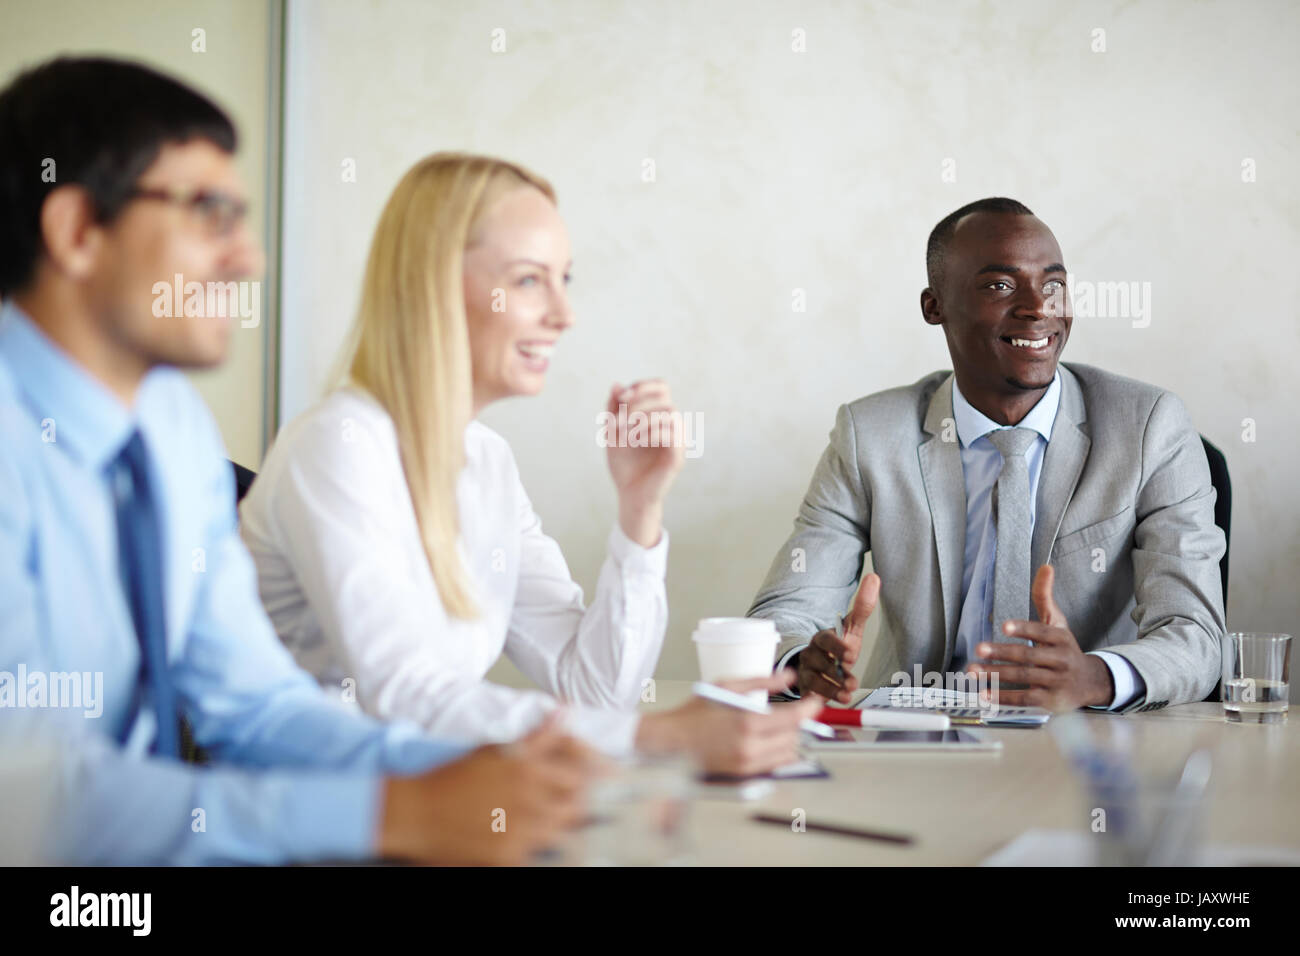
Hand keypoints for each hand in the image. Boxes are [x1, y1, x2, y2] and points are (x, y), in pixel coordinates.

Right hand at [377, 713, 596, 864]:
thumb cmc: (455, 776)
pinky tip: (525, 833)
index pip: (582, 776)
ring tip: (544, 816)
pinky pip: (539, 852)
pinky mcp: (508, 857)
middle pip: (577, 806)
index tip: (601, 777)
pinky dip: (538, 842)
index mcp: (528, 770)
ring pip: (562, 831)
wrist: (416, 812)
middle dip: (579, 801)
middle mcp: (528, 801)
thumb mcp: (497, 748)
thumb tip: (566, 709)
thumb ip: (539, 734)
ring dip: (560, 823)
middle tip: (569, 798)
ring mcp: (519, 832)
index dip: (593, 776)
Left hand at [603, 379, 685, 546]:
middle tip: (618, 421)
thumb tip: (616, 385)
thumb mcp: (612, 433)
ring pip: (670, 413)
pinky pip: (672, 435)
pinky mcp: (678, 457)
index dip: (644, 386)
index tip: (622, 397)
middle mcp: (673, 426)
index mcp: (659, 416)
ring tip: (626, 434)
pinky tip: (635, 441)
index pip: (662, 387)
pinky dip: (651, 433)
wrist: (629, 495)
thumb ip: (613, 410)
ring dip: (643, 419)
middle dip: (639, 405)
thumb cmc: (623, 464)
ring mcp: (678, 441)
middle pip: (665, 399)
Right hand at [636, 671, 820, 775]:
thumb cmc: (694, 713)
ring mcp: (747, 765)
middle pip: (793, 738)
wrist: (670, 742)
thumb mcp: (727, 687)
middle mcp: (750, 748)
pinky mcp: (743, 776)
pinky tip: (765, 742)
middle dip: (797, 723)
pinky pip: (773, 766)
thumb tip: (788, 676)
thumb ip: (761, 682)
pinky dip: (776, 753)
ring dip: (788, 739)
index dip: (810, 709)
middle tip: (792, 712)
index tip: (817, 702)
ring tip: (775, 727)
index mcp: (747, 723)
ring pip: (786, 754)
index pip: (793, 719)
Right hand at [796, 573, 880, 703]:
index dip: (837, 647)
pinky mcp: (806, 692)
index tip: (850, 655)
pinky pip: (808, 697)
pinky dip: (818, 702)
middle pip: (816, 661)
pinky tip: (829, 706)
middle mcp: (810, 655)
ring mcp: (806, 674)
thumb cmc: (837, 648)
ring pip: (812, 681)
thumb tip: (875, 578)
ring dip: (829, 689)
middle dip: (833, 671)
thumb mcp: (851, 629)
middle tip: (850, 679)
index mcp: (821, 639)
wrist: (820, 666)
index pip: (825, 639)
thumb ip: (862, 607)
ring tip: (846, 694)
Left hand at [966, 564, 1113, 710]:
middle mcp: (1061, 660)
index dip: (1023, 629)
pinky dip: (1004, 697)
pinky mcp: (1050, 701)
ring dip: (996, 675)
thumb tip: (1045, 567)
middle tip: (978, 649)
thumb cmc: (1065, 649)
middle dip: (1002, 653)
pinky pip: (1025, 699)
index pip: (1042, 632)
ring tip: (972, 670)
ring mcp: (1056, 682)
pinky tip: (984, 694)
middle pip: (1028, 657)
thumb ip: (1045, 597)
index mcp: (1061, 639)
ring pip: (1024, 677)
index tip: (1004, 626)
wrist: (1090, 682)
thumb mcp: (1058, 623)